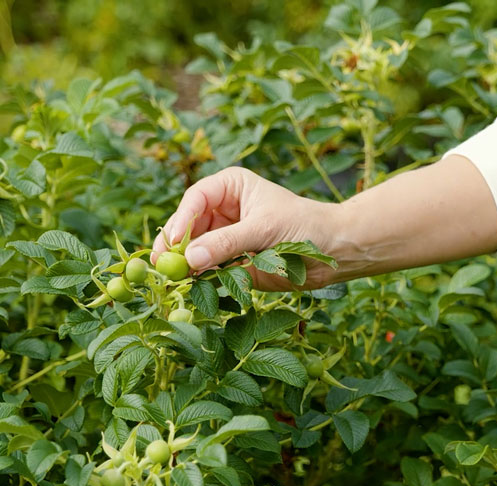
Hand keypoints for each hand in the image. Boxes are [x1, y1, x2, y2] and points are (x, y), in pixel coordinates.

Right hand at [153, 167, 341, 290]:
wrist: (334, 249)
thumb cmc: (304, 225)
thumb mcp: (264, 229)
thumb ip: (228, 243)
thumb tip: (191, 258)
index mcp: (229, 187)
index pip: (196, 199)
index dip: (181, 220)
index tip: (174, 242)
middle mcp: (223, 211)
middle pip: (189, 227)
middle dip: (177, 246)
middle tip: (162, 265)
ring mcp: (226, 238)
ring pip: (195, 251)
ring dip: (185, 266)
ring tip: (174, 280)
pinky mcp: (232, 263)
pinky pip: (209, 271)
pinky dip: (200, 280)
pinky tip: (191, 288)